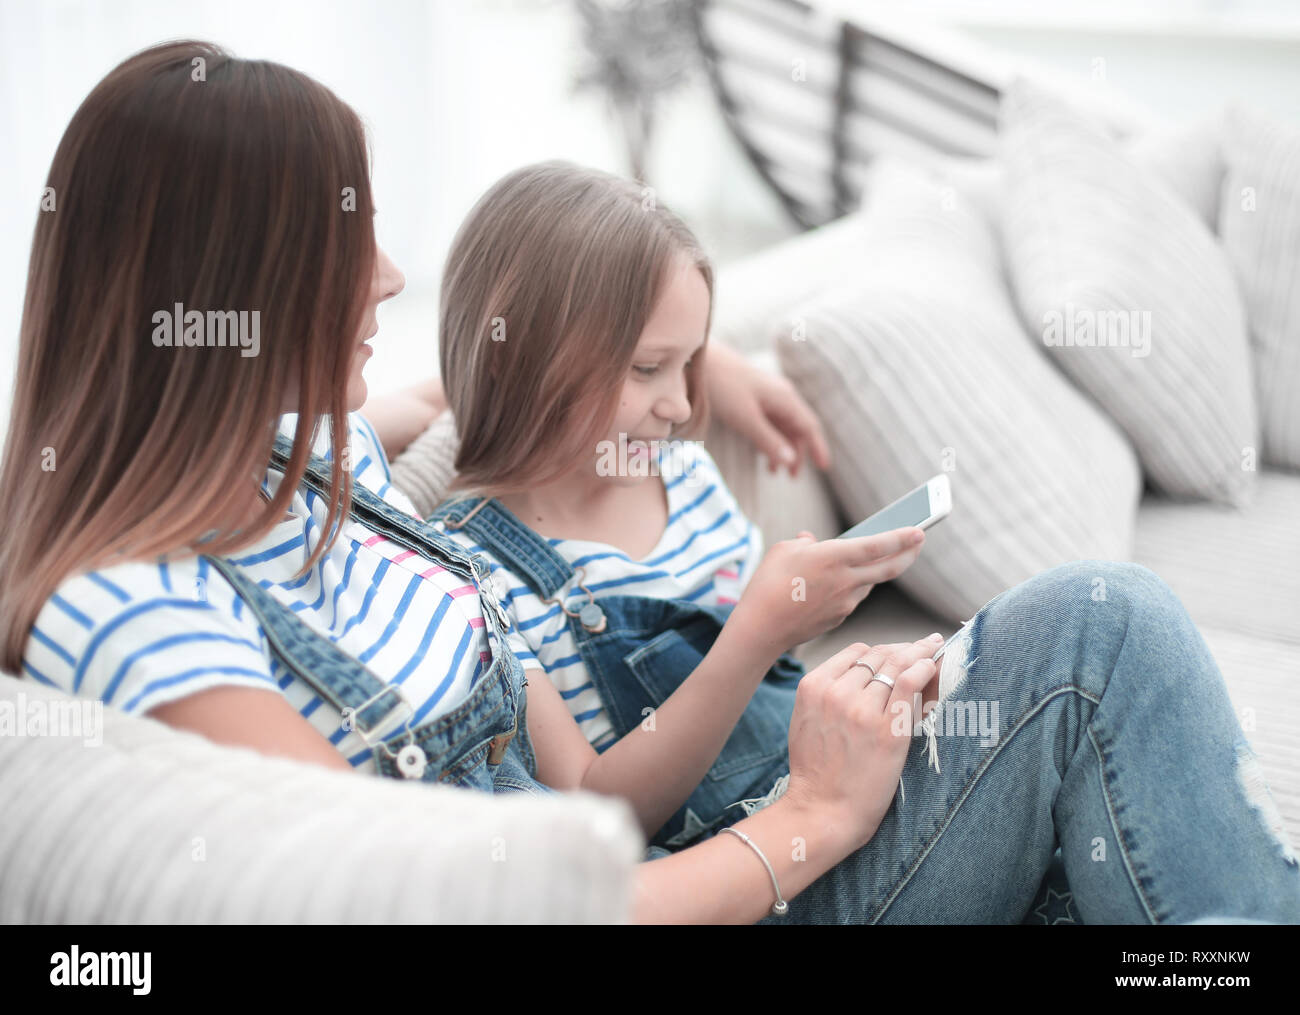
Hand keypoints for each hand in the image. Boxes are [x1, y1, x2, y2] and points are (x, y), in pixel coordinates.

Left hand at [703, 343, 830, 476]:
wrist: (700, 360)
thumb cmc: (723, 386)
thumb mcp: (746, 419)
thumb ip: (768, 440)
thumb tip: (791, 461)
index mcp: (785, 399)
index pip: (809, 427)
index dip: (818, 448)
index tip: (824, 468)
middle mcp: (781, 396)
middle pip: (797, 428)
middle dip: (797, 453)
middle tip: (792, 477)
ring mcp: (768, 395)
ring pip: (783, 426)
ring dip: (782, 448)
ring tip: (775, 472)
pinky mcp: (753, 396)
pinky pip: (769, 421)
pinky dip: (769, 439)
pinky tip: (761, 452)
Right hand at [729, 526, 925, 656]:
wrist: (761, 628)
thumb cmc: (767, 583)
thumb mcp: (783, 550)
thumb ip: (803, 543)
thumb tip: (811, 542)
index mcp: (834, 557)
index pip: (879, 544)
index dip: (903, 537)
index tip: (919, 530)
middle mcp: (846, 580)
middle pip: (889, 568)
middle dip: (909, 554)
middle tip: (919, 542)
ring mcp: (845, 602)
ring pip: (870, 583)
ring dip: (876, 571)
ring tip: (877, 559)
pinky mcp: (839, 618)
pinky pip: (852, 598)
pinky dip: (853, 587)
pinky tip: (840, 583)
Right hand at [783, 636, 942, 845]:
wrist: (823, 810)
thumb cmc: (817, 771)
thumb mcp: (808, 720)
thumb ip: (828, 693)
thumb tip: (863, 674)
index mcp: (813, 687)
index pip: (856, 652)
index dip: (880, 650)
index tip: (896, 653)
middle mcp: (837, 693)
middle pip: (878, 656)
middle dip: (902, 648)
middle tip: (922, 646)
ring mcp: (863, 710)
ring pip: (896, 665)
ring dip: (918, 653)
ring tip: (933, 648)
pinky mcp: (889, 729)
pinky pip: (909, 683)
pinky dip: (923, 667)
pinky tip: (932, 663)